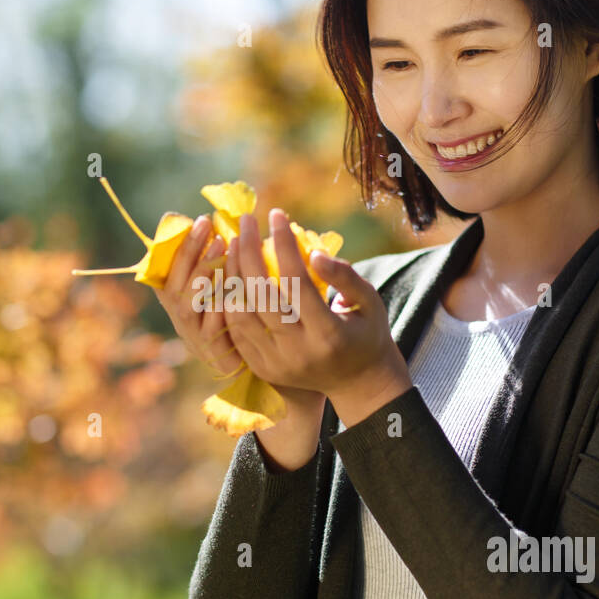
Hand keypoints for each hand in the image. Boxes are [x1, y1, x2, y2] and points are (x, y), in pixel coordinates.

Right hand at [152, 213, 241, 380]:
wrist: (263, 365)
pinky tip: (233, 286)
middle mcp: (183, 320)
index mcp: (181, 302)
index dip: (178, 246)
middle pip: (175, 285)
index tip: (198, 220)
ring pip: (189, 305)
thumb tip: (224, 223)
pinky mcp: (215, 354)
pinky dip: (219, 306)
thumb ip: (222, 265)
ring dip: (203, 273)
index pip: (168, 270)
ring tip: (223, 246)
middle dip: (190, 252)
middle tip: (208, 225)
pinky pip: (212, 329)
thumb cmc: (245, 321)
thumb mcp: (231, 290)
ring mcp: (196, 338)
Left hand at [224, 209, 412, 425]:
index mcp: (327, 334)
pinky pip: (235, 330)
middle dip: (248, 251)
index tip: (276, 214)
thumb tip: (314, 253)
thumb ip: (346, 276)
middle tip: (245, 221)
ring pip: (240, 313)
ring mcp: (276, 363)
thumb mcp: (370, 302)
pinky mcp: (262, 368)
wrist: (357, 383)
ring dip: (232, 274)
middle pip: (261, 295)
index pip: (296, 282)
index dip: (283, 244)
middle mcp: (297, 351)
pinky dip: (228, 300)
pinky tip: (230, 273)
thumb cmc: (366, 333)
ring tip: (233, 244)